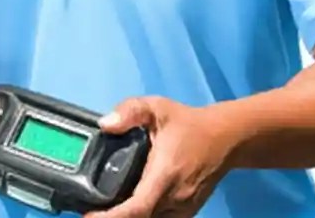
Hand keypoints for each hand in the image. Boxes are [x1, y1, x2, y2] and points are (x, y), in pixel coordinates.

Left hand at [84, 97, 234, 217]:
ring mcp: (182, 209)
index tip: (89, 216)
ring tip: (103, 210)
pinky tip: (125, 210)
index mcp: (164, 175)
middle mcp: (174, 198)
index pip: (137, 208)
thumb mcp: (156, 107)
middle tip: (89, 211)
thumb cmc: (187, 123)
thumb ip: (130, 111)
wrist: (225, 138)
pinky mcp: (186, 213)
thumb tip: (105, 125)